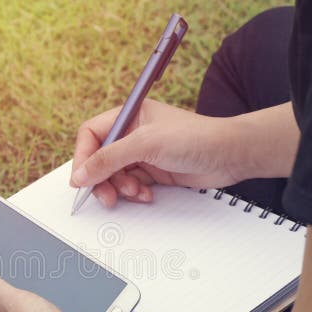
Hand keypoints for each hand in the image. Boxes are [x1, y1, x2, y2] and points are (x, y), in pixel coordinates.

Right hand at [70, 99, 249, 206]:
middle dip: (102, 178)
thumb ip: (109, 159)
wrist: (231, 155)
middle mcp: (134, 133)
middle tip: (107, 195)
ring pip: (115, 175)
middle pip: (100, 158)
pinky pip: (131, 185)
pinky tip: (147, 194)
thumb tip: (80, 174)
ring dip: (120, 188)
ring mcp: (144, 153)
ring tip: (135, 192)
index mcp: (129, 115)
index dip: (83, 157)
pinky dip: (135, 193)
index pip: (91, 134)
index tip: (81, 179)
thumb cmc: (195, 138)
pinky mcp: (155, 171)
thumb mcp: (145, 145)